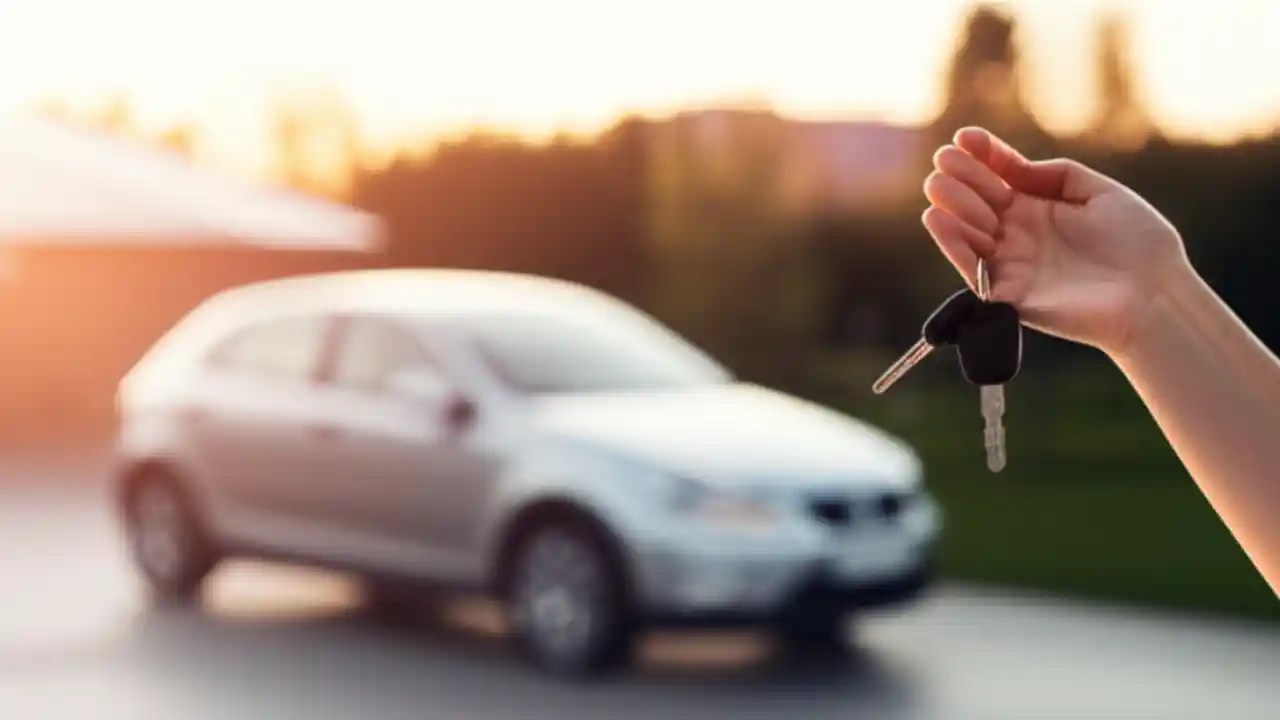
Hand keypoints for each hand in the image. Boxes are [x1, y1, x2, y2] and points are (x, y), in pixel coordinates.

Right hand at [921, 126, 1188, 354]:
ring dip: (951, 205)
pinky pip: (970, 269)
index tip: (966, 136)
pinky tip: (937, 218)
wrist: (1157, 295)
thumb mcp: (1101, 191)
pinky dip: (951, 245)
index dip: (982, 155)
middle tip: (945, 159)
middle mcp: (1019, 235)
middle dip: (960, 177)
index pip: (1000, 177)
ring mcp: (1011, 264)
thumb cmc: (1140, 244)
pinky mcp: (1006, 295)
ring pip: (967, 231)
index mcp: (1040, 208)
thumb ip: (1055, 174)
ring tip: (938, 183)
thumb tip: (1011, 169)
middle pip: (978, 200)